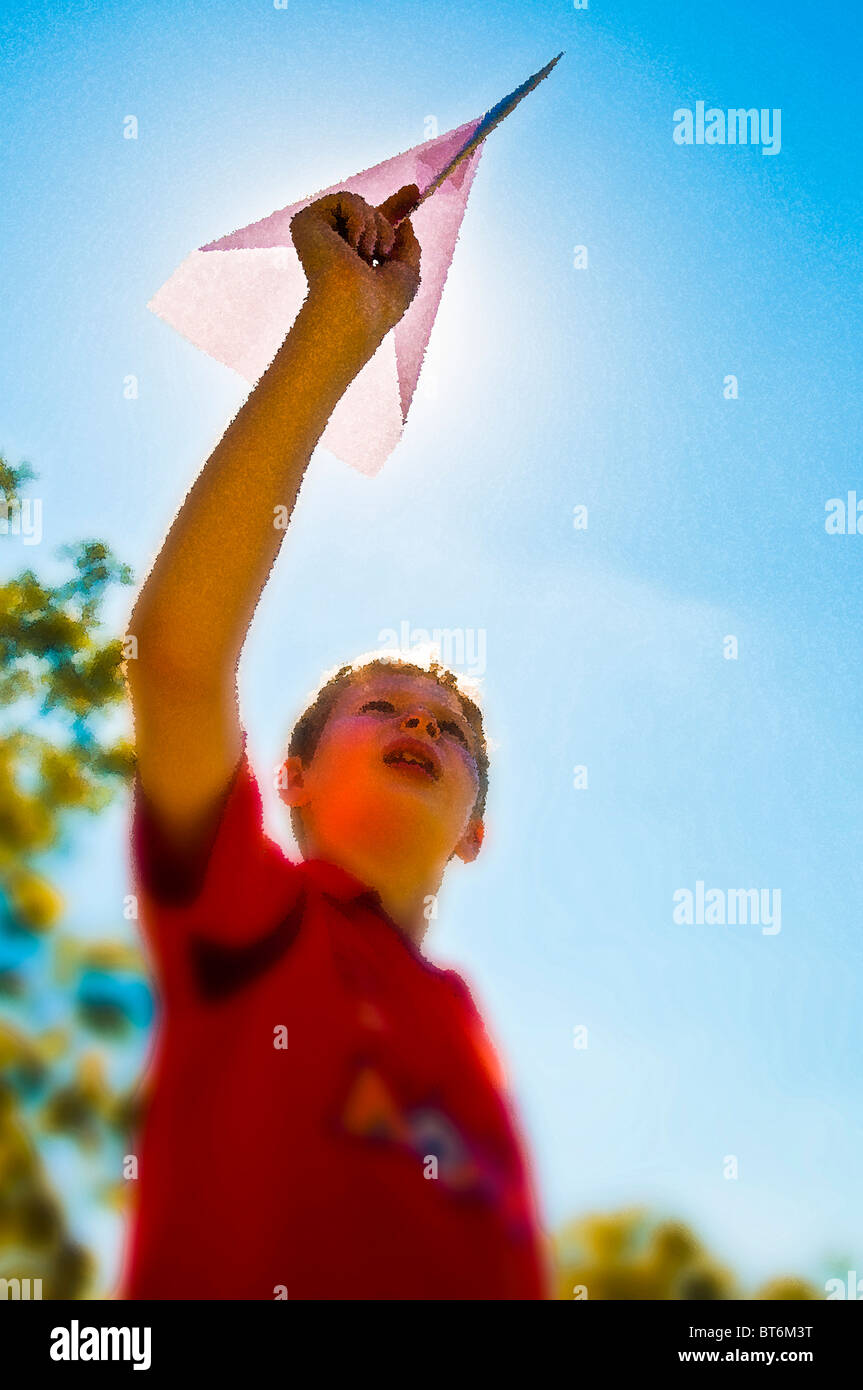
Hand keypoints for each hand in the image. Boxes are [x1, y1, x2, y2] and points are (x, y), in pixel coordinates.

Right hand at [290, 185, 420, 360]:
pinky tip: (352, 246)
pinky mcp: (307, 222)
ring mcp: (320, 235)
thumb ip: (408, 246)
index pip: (375, 227)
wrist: (355, 308)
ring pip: (363, 206)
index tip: (415, 190)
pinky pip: (347, 199)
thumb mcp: (407, 273)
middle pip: (370, 213)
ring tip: (366, 256)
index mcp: (355, 262)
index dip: (396, 207)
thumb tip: (405, 222)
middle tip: (382, 255)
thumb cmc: (382, 303)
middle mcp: (335, 248)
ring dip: (376, 229)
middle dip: (386, 230)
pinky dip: (359, 219)